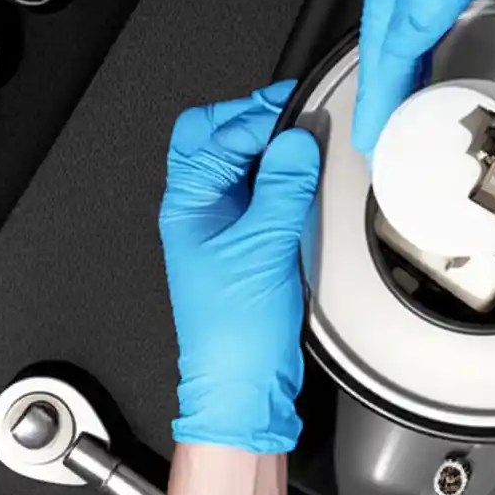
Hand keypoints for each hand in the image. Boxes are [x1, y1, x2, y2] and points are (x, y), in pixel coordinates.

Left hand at [159, 80, 320, 452]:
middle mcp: (201, 208)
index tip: (297, 111)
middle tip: (293, 111)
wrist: (244, 383)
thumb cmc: (233, 331)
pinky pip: (264, 191)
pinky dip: (285, 176)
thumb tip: (298, 139)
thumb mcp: (262, 248)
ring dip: (269, 146)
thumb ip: (283, 188)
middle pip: (214, 137)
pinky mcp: (251, 240)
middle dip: (251, 118)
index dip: (257, 117)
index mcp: (187, 204)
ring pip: (240, 162)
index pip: (217, 135)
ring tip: (304, 139)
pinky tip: (307, 176)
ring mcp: (225, 224)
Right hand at [353, 0, 494, 152]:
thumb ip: (430, 1)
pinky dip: (417, 39)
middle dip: (379, 89)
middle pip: (382, 38)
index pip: (382, 46)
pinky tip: (425, 53)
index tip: (371, 133)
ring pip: (400, 23)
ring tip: (396, 109)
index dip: (379, 94)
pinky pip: (420, 5)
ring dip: (397, 68)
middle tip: (376, 132)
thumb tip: (404, 49)